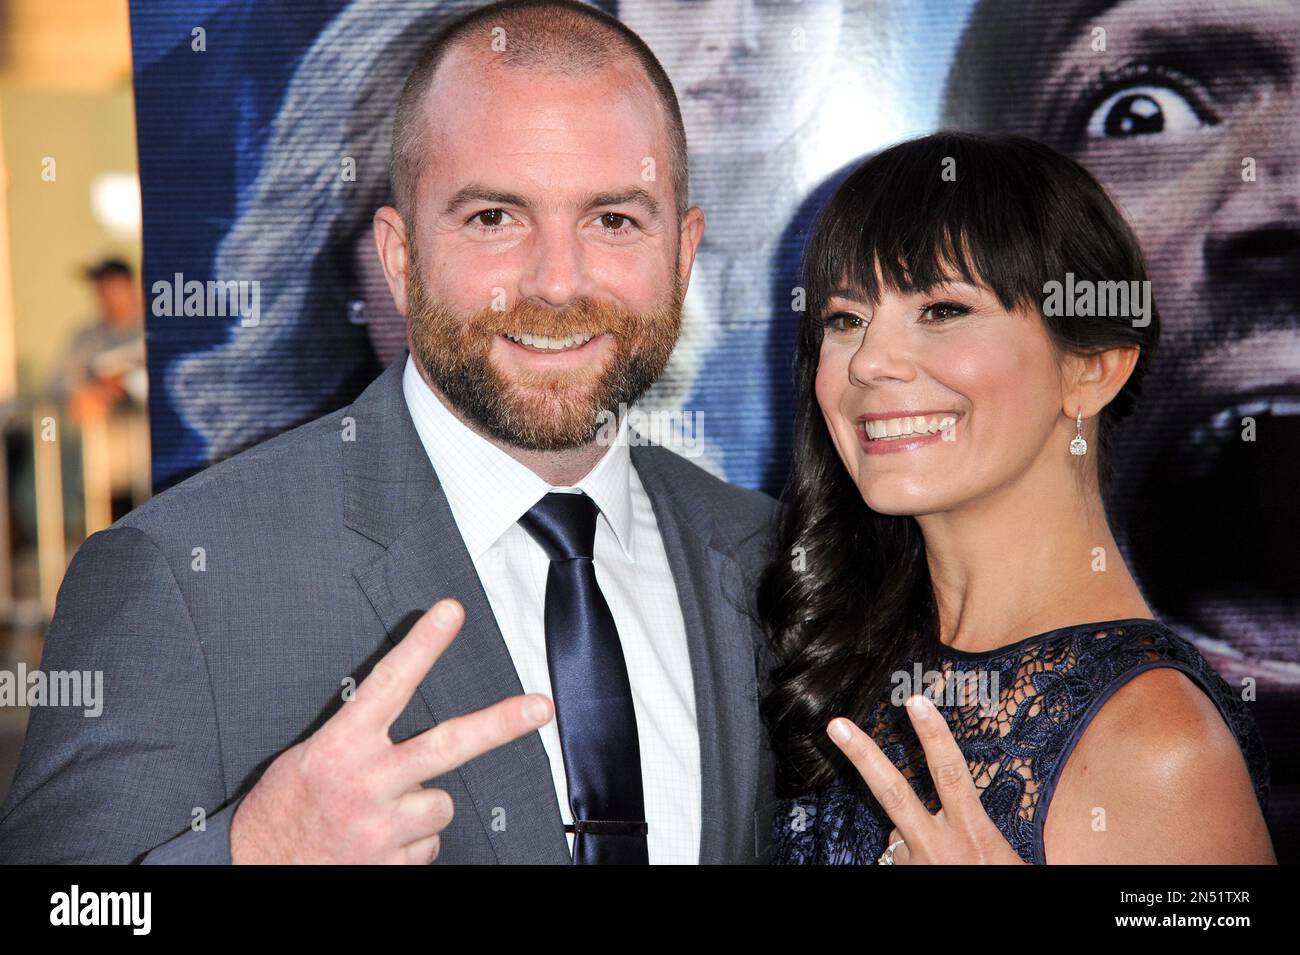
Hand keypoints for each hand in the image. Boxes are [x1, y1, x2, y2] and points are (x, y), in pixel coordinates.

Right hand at [230, 598, 552, 862]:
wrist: (254, 870)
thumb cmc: (283, 810)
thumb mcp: (309, 755)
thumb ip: (358, 735)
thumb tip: (398, 707)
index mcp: (340, 746)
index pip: (389, 683)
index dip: (423, 645)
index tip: (451, 613)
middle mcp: (366, 782)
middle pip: (448, 744)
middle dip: (500, 723)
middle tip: (539, 707)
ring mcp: (382, 826)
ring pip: (441, 804)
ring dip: (422, 808)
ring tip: (382, 813)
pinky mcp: (392, 863)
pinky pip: (429, 844)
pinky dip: (411, 843)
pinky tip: (378, 842)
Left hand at [827, 693, 1025, 864]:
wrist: (1003, 924)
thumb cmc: (1002, 879)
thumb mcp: (999, 853)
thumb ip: (965, 826)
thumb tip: (937, 812)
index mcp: (972, 834)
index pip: (951, 775)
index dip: (934, 736)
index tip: (916, 701)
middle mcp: (938, 846)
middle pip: (893, 792)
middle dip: (862, 756)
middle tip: (836, 726)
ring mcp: (916, 864)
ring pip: (897, 833)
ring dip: (913, 838)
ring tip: (946, 860)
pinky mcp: (904, 878)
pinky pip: (900, 858)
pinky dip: (914, 859)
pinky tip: (937, 868)